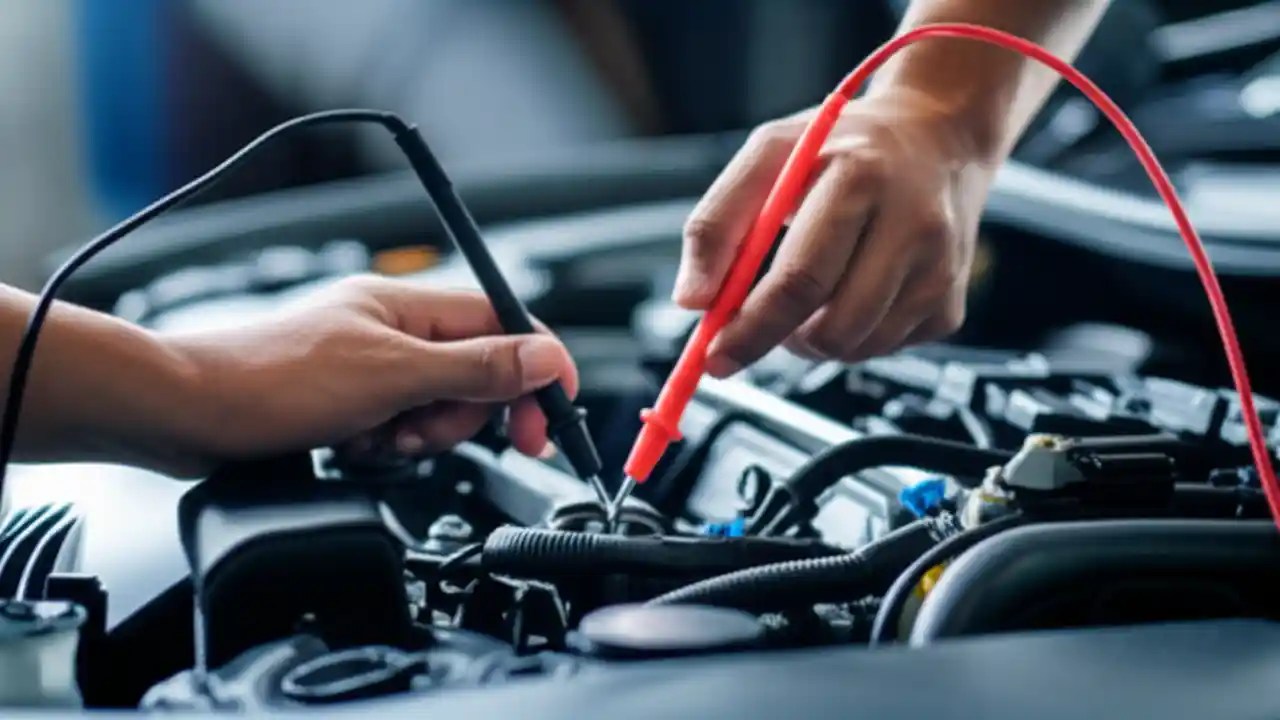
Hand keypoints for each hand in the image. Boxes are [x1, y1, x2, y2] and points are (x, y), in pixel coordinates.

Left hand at [161, 275, 577, 473]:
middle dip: (464, 413)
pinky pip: (403, 427)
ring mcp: (373, 366)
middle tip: (433, 433)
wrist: (189, 414)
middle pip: (478, 372)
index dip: (537, 366)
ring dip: (421, 433)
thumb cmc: (271, 381)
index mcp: (410, 305)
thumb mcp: (393, 377)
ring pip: (441, 406)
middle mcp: (396, 330)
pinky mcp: (352, 402)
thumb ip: (476, 367)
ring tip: (379, 438)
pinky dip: (389, 444)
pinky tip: (356, 445)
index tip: (553, 411)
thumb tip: (544, 356)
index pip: (505, 322)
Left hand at [674, 88, 995, 374]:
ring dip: (814, 338)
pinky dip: (853, 337)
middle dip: (777, 340)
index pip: (799, 279)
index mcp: (861, 178)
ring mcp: (940, 270)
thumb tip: (693, 299)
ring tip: (812, 291)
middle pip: (831, 328)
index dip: (750, 328)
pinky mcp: (951, 305)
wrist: (938, 137)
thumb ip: (718, 221)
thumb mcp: (769, 153)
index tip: (714, 355)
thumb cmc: (844, 145)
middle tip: (756, 322)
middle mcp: (913, 225)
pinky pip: (882, 351)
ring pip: (854, 349)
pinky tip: (853, 292)